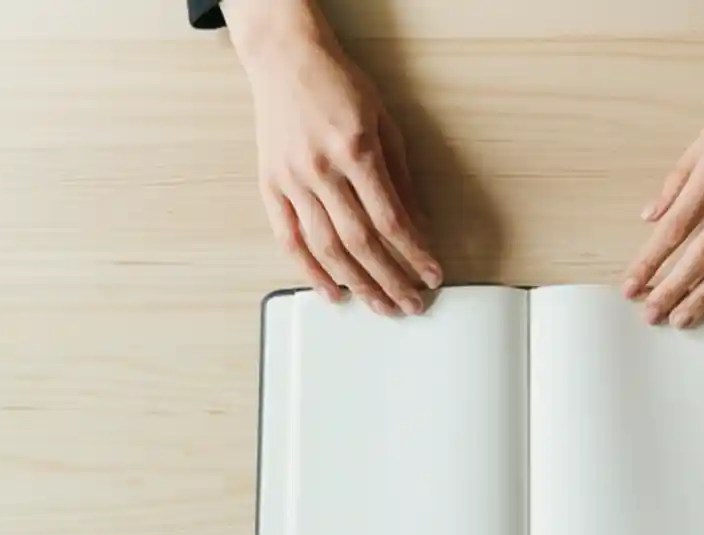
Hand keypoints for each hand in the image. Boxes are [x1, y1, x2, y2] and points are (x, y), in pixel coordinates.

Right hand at [226, 0, 440, 314]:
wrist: (286, 59)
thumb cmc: (340, 86)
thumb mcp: (386, 124)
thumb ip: (402, 179)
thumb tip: (420, 227)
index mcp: (356, 151)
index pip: (392, 219)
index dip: (415, 253)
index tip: (433, 275)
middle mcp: (322, 169)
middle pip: (361, 242)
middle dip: (391, 280)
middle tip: (412, 304)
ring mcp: (292, 180)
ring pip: (326, 248)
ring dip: (357, 284)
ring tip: (381, 306)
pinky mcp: (270, 185)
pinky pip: (289, 238)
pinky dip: (310, 270)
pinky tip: (332, 291)